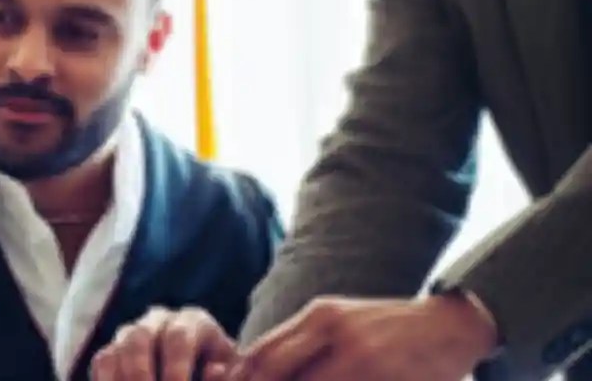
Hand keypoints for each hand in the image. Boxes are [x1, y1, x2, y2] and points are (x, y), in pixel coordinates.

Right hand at [91, 306, 236, 380]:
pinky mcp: (114, 349)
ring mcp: (133, 332)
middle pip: (139, 338)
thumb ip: (226, 374)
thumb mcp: (231, 372)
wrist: (204, 369)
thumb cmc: (220, 372)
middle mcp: (159, 320)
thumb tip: (214, 372)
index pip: (178, 338)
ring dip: (122, 379)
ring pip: (117, 349)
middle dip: (140, 374)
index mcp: (194, 322)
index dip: (175, 369)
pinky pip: (103, 361)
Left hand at [228, 294, 497, 380]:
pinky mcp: (381, 376)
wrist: (450, 325)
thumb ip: (301, 343)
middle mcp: (334, 331)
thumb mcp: (339, 322)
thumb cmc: (386, 328)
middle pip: (274, 371)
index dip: (241, 379)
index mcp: (318, 316)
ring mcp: (360, 356)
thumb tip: (253, 369)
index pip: (262, 353)